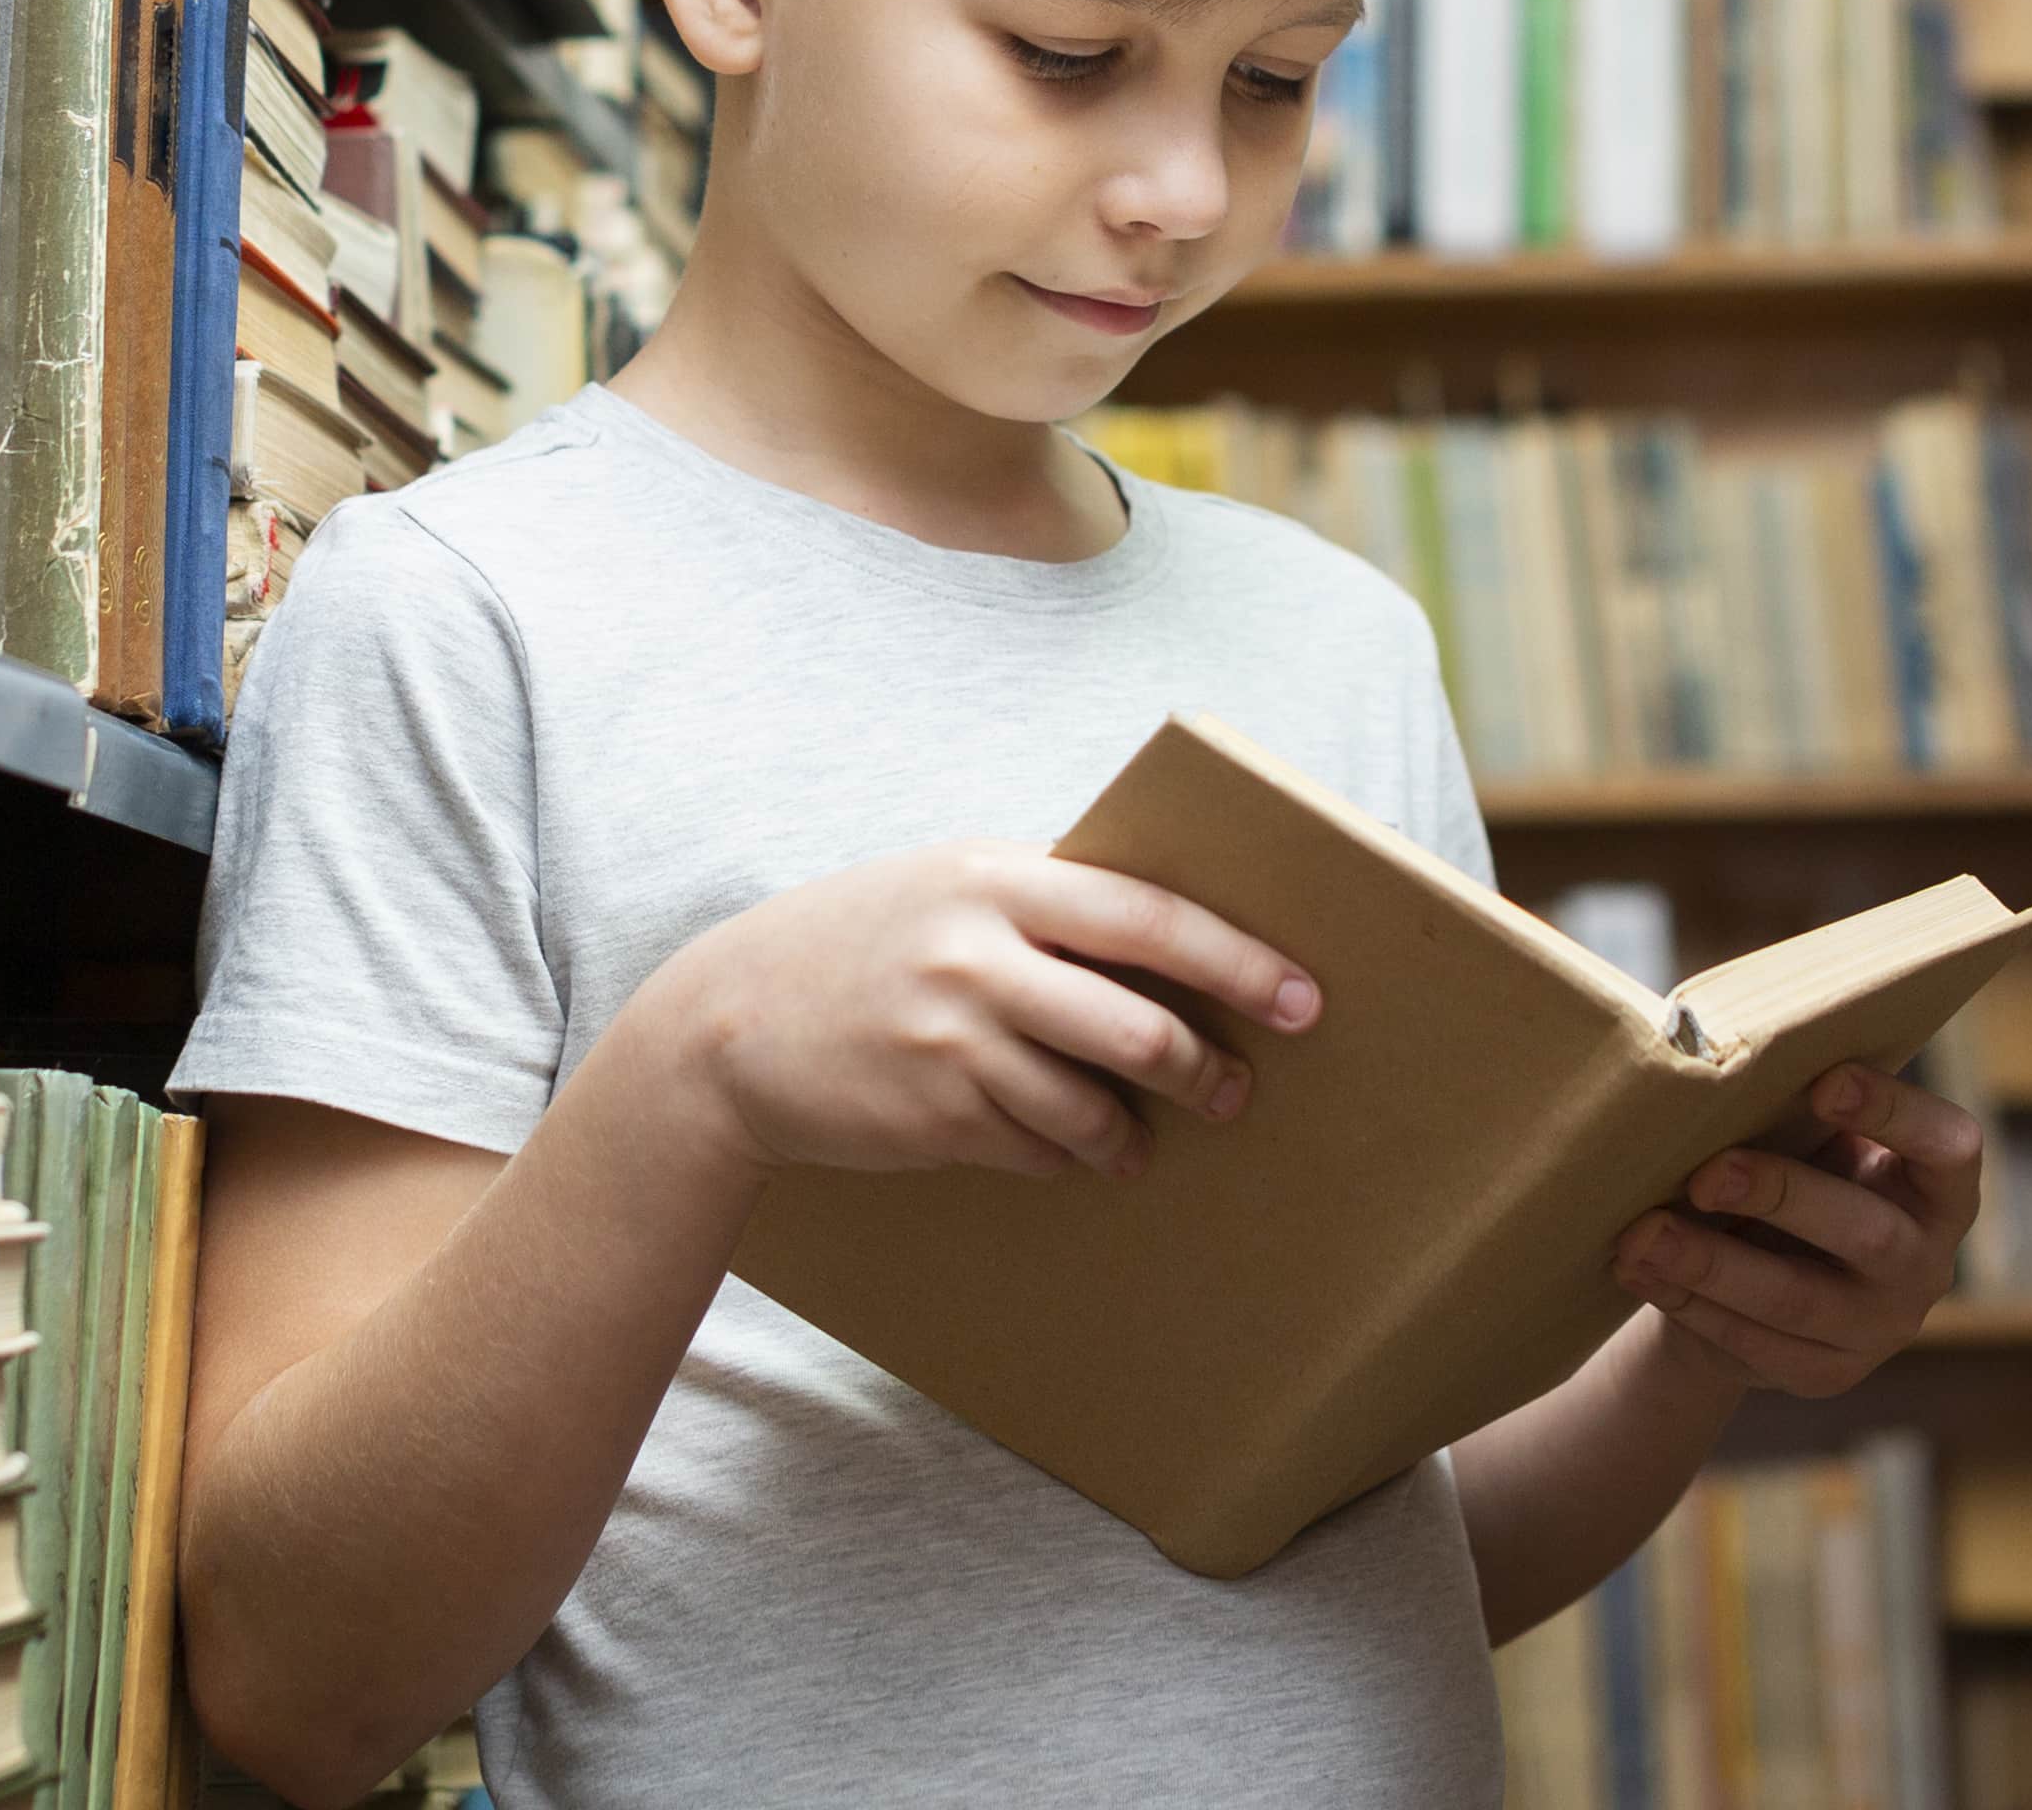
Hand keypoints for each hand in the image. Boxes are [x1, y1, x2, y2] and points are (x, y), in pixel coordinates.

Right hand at [629, 842, 1319, 1190]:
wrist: (726, 1024)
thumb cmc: (861, 944)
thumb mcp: (947, 890)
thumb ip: (1045, 906)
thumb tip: (1177, 945)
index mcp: (996, 878)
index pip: (1148, 917)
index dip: (1239, 959)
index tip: (1305, 997)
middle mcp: (977, 954)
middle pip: (1139, 1026)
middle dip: (1207, 1069)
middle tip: (1237, 1089)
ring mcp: (952, 1040)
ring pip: (1095, 1105)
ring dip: (1134, 1133)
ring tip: (1140, 1139)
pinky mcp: (933, 1116)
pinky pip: (1039, 1147)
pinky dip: (1068, 1154)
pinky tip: (1064, 1148)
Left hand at [1611, 1063, 1981, 1396]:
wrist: (1770, 1275)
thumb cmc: (1799, 1173)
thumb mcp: (1817, 1141)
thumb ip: (1800, 1111)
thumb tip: (1722, 1056)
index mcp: (1938, 1188)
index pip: (1951, 1148)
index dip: (1895, 1112)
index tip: (1824, 1081)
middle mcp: (1926, 1264)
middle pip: (1868, 1233)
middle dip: (1780, 1197)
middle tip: (1705, 1175)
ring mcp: (1879, 1328)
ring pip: (1797, 1302)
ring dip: (1712, 1264)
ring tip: (1642, 1234)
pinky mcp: (1824, 1372)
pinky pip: (1754, 1342)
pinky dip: (1688, 1302)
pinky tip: (1639, 1270)